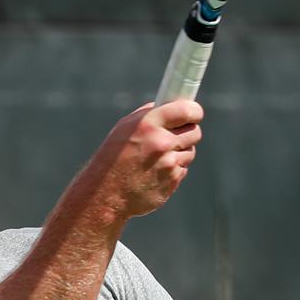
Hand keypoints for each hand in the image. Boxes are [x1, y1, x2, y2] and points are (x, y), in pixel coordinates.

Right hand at [75, 99, 202, 221]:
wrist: (105, 193)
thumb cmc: (112, 157)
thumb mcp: (125, 128)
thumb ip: (149, 115)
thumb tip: (170, 106)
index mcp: (149, 124)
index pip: (187, 110)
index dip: (194, 111)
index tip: (195, 113)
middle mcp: (162, 143)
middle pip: (195, 132)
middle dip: (189, 132)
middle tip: (179, 134)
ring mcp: (169, 164)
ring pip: (190, 152)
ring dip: (179, 152)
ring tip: (158, 157)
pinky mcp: (172, 181)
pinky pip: (182, 170)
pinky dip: (172, 169)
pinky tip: (154, 172)